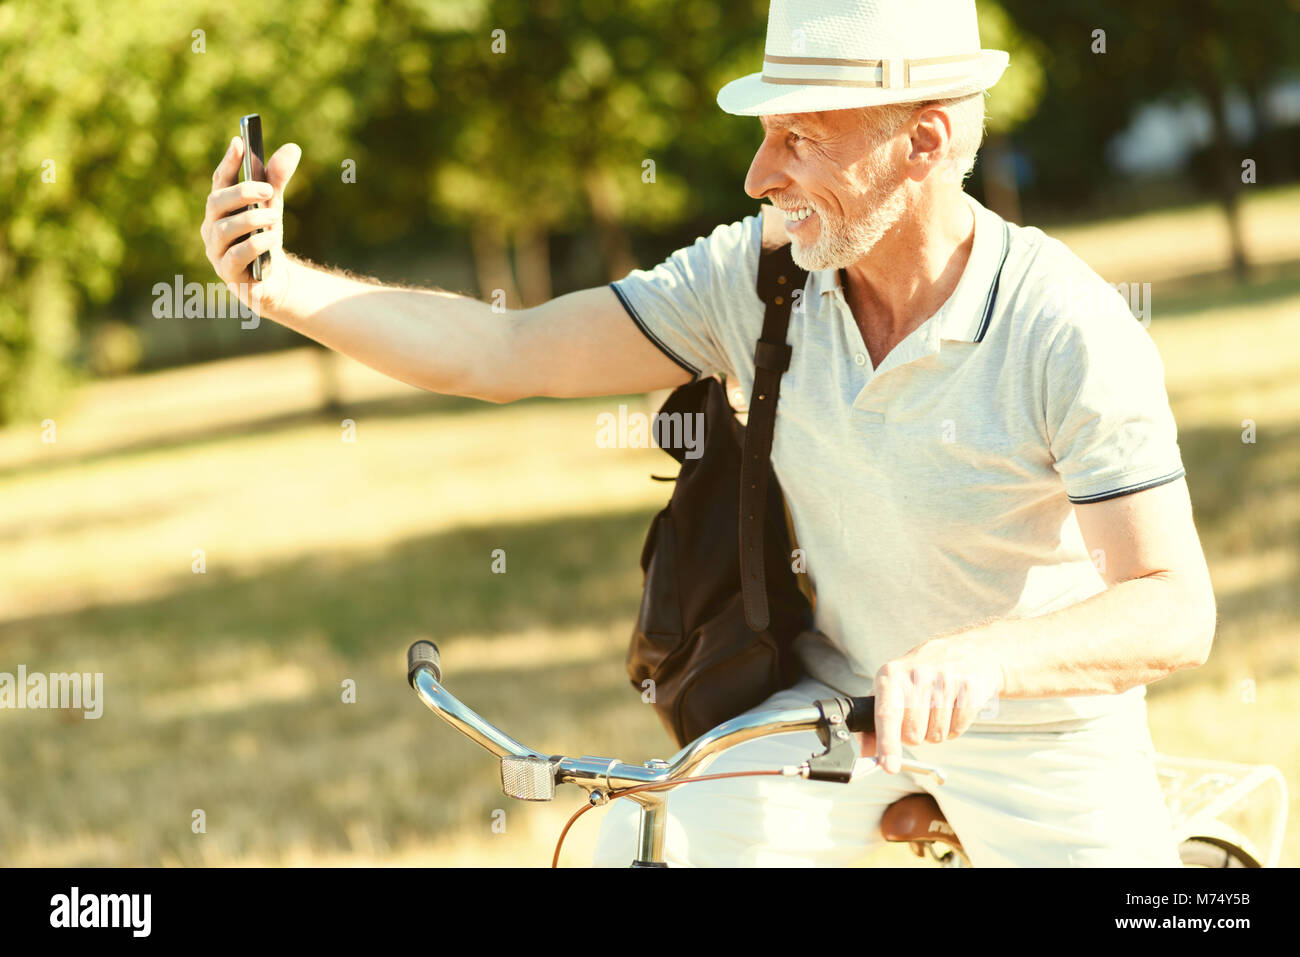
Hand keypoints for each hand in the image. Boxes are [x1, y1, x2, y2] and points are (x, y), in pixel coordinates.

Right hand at [201, 135, 301, 318]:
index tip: (239, 142)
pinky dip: (254, 245)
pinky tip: (271, 239)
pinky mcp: (227, 272)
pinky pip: (235, 256)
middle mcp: (211, 226)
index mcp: (219, 207)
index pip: (219, 180)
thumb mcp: (272, 205)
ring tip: (274, 216)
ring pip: (223, 229)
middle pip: (216, 202)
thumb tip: (292, 148)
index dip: (228, 162)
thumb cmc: (265, 236)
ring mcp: (215, 250)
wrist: (272, 279)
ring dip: (250, 219)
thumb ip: (277, 178)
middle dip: (241, 193)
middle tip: (267, 189)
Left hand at [857, 637, 1004, 772]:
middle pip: (912, 734)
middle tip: (918, 716)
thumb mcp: (894, 687)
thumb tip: (867, 753)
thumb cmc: (923, 673)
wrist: (967, 651)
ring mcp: (945, 680)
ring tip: (936, 708)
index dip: (887, 743)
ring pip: (935, 735)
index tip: (888, 766)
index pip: (887, 714)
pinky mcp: (969, 689)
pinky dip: (953, 728)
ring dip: (934, 732)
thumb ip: (876, 720)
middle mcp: (917, 675)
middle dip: (913, 735)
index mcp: (891, 675)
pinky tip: (952, 708)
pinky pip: (957, 730)